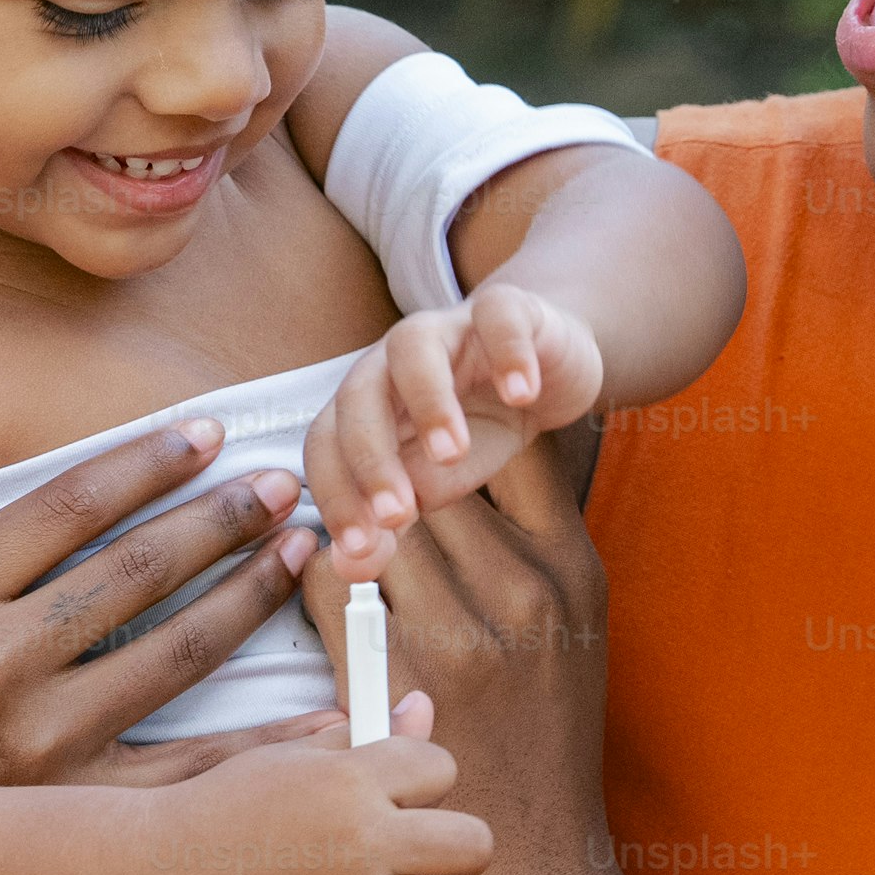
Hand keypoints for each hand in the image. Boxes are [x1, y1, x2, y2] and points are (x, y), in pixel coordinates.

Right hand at [0, 416, 339, 787]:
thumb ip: (9, 545)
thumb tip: (131, 468)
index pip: (70, 506)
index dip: (148, 460)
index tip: (211, 432)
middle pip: (137, 571)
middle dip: (222, 518)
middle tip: (281, 485)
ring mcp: (37, 746)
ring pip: (178, 652)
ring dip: (251, 593)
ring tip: (298, 552)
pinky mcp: (78, 811)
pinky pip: (196, 766)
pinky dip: (270, 738)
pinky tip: (325, 705)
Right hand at [124, 707, 494, 874]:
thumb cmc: (222, 811)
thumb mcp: (291, 758)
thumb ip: (366, 738)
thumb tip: (421, 706)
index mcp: (350, 780)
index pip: (441, 766)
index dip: (428, 783)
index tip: (408, 802)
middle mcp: (362, 843)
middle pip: (474, 843)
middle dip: (457, 850)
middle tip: (424, 862)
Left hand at [300, 436, 626, 874]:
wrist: (540, 868)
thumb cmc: (549, 737)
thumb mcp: (577, 628)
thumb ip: (537, 543)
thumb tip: (480, 449)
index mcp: (572, 570)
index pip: (517, 443)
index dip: (468, 424)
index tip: (438, 428)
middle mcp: (523, 594)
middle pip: (435, 475)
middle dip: (396, 461)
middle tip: (366, 452)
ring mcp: (459, 638)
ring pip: (379, 520)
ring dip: (352, 510)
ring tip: (341, 507)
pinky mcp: (397, 684)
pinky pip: (334, 585)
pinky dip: (319, 568)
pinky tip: (322, 571)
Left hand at [303, 286, 605, 578]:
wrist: (548, 365)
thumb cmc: (482, 424)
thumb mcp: (441, 478)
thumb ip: (396, 520)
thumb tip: (352, 566)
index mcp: (366, 404)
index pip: (326, 443)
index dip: (336, 495)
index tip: (361, 549)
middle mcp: (393, 360)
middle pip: (358, 394)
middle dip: (371, 455)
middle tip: (397, 514)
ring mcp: (448, 328)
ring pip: (415, 346)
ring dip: (428, 401)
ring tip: (452, 452)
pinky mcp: (506, 308)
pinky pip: (497, 316)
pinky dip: (508, 352)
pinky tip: (522, 394)